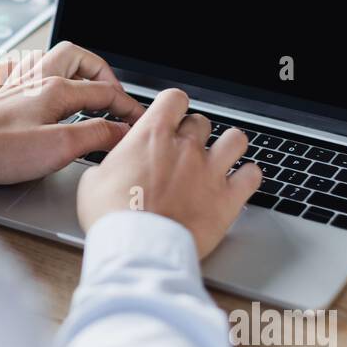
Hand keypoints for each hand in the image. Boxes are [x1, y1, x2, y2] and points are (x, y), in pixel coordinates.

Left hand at [0, 41, 144, 187]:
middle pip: (75, 57)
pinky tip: (26, 81)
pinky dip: (23, 70)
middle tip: (111, 93)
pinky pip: (8, 69)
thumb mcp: (60, 148)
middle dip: (99, 70)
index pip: (103, 92)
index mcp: (55, 90)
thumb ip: (95, 135)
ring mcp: (11, 86)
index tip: (138, 121)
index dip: (127, 106)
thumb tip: (121, 129)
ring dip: (65, 67)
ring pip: (43, 58)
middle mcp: (33, 80)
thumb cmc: (0, 150)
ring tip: (78, 84)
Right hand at [75, 88, 262, 258]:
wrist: (139, 248)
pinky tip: (239, 182)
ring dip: (228, 146)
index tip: (169, 117)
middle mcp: (185, 147)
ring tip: (219, 159)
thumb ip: (111, 164)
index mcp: (152, 135)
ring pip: (235, 139)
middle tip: (184, 151)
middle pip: (202, 122)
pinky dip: (248, 177)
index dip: (172, 107)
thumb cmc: (113, 217)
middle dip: (194, 133)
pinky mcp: (228, 198)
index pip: (173, 98)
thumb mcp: (94, 181)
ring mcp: (211, 170)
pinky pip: (252, 176)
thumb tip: (111, 167)